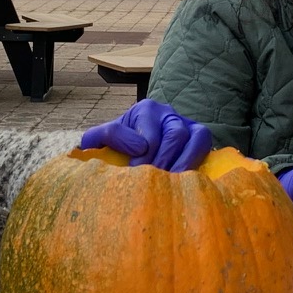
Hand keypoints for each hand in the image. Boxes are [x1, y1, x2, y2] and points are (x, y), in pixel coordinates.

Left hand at [80, 99, 213, 172]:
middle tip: (150, 179)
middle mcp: (168, 113)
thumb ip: (96, 139)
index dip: (141, 150)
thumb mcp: (106, 139)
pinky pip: (204, 144)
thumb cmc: (123, 146)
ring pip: (191, 137)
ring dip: (180, 162)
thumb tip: (88, 147)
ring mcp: (188, 123)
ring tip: (169, 182)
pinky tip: (184, 180)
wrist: (144, 149)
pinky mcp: (201, 137)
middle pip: (173, 133)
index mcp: (145, 110)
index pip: (145, 127)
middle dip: (162, 158)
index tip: (133, 167)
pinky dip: (195, 161)